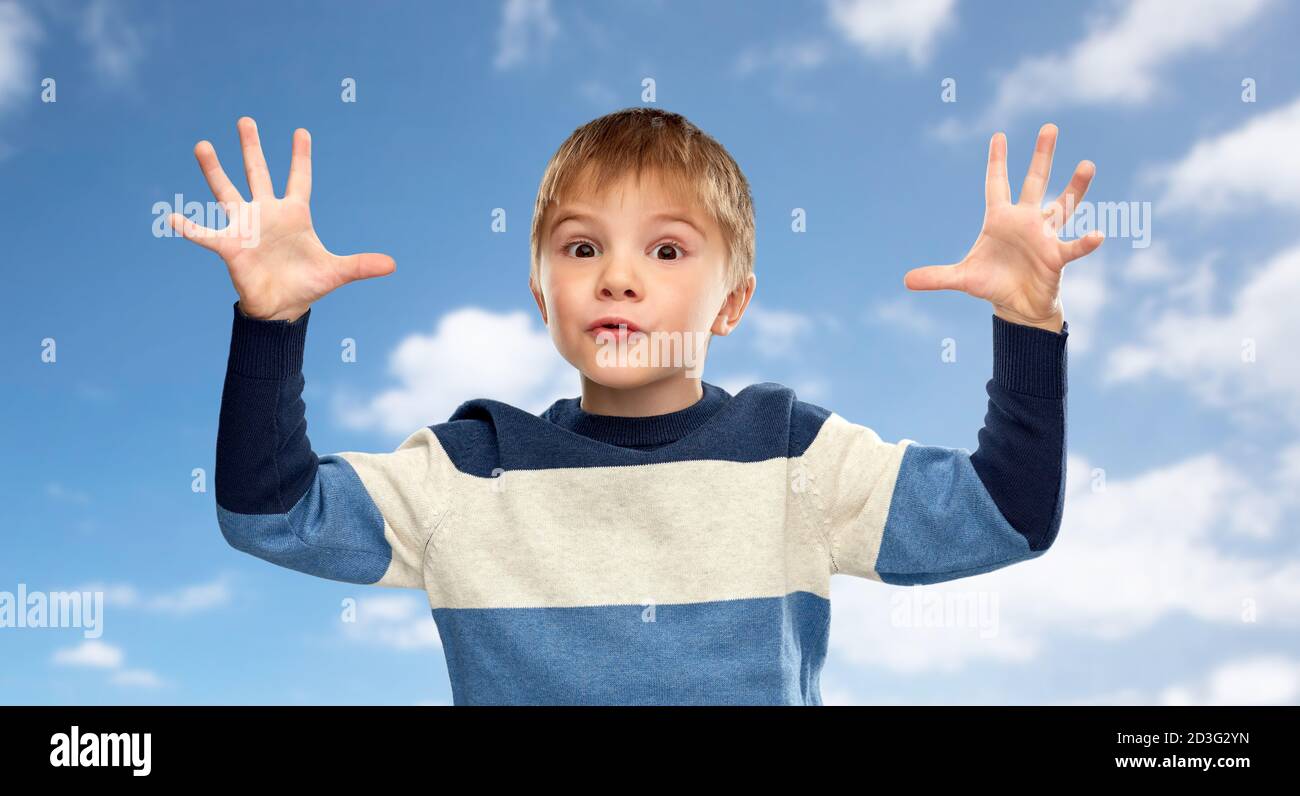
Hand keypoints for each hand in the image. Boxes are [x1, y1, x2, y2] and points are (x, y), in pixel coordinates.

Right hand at [169, 117, 394, 321]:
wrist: (282, 308)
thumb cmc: (306, 285)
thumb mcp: (337, 273)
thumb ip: (361, 265)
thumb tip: (393, 265)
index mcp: (294, 215)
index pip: (299, 179)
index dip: (300, 157)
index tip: (302, 132)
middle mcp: (266, 214)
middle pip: (258, 173)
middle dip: (252, 147)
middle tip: (245, 120)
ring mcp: (246, 227)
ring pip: (226, 191)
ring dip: (214, 170)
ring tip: (202, 144)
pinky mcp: (230, 246)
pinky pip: (205, 234)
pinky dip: (190, 227)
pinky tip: (172, 217)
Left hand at [903, 123, 1102, 332]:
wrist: (1017, 305)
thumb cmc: (992, 283)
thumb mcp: (962, 278)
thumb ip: (937, 277)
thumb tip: (905, 280)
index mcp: (1000, 219)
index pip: (996, 184)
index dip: (997, 162)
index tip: (998, 135)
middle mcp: (1025, 220)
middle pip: (1034, 181)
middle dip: (1041, 156)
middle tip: (1049, 127)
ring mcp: (1044, 235)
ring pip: (1061, 205)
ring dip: (1074, 187)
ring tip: (1088, 165)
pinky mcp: (1056, 256)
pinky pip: (1073, 247)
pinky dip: (1085, 243)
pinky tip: (1098, 235)